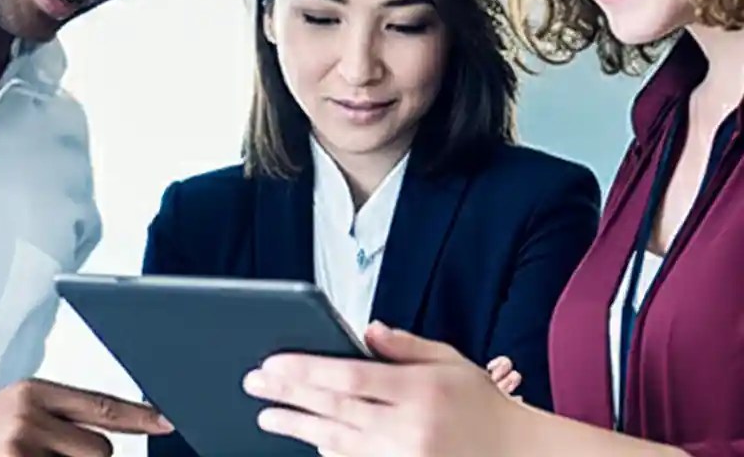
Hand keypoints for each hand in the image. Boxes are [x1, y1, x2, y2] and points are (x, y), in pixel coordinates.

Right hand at [0, 378, 173, 455]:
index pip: (103, 405)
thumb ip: (64, 414)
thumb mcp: (20, 407)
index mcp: (34, 391)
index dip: (140, 416)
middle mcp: (29, 418)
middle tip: (50, 455)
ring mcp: (21, 451)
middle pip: (100, 451)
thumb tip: (115, 432)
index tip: (168, 423)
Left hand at [241, 321, 521, 456]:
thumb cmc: (479, 404)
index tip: (272, 362)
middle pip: (335, 409)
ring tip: (266, 417)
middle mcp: (409, 427)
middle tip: (253, 383)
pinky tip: (308, 442)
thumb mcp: (449, 361)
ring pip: (337, 441)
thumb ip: (404, 345)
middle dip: (288, 396)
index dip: (305, 370)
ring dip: (298, 427)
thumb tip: (364, 328)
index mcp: (419, 389)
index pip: (350, 377)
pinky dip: (330, 452)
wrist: (518, 456)